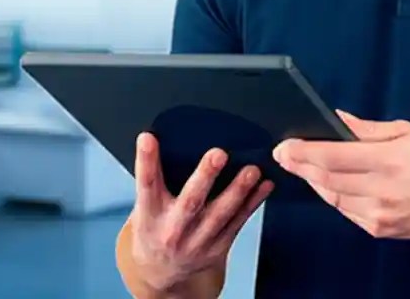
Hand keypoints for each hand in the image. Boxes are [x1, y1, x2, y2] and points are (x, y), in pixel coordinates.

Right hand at [128, 132, 274, 292]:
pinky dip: (252, 203)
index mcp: (149, 215)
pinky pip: (238, 222)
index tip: (148, 138)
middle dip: (205, 177)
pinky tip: (264, 186)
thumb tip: (171, 139)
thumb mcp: (144, 207)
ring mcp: (197, 242)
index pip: (146, 185)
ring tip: (252, 170)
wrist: (160, 272)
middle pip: (190, 201)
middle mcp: (172, 230)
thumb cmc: (154, 227)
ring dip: (238, 191)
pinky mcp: (217, 247)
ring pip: (220, 214)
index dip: (146, 161)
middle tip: (218, 154)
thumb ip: (155, 181)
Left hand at [272, 111, 409, 238]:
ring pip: (333, 198)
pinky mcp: (383, 229)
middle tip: (283, 155)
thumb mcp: (408, 132)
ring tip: (302, 167)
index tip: (285, 146)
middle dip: (300, 166)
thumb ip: (367, 129)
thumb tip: (337, 118)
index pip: (333, 157)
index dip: (304, 152)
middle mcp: (384, 190)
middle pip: (327, 180)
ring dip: (314, 182)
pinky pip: (347, 212)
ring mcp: (382, 214)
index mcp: (390, 160)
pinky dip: (334, 198)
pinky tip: (329, 185)